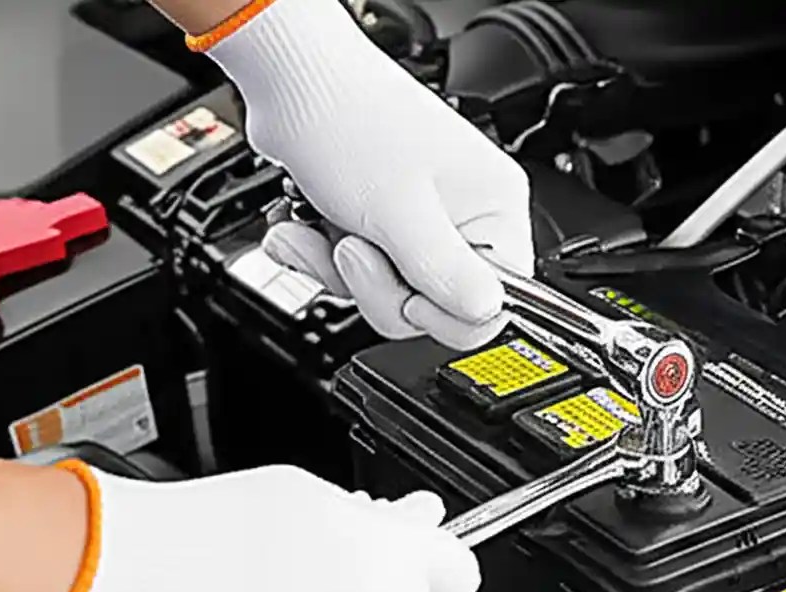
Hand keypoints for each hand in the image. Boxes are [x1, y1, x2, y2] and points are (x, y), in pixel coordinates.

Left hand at [206, 0, 533, 349]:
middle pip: (433, 304)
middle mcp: (465, 216)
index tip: (407, 295)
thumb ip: (444, 274)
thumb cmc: (349, 121)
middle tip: (354, 249)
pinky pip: (358, 272)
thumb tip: (487, 314)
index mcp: (495, 209)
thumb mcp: (399, 213)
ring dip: (338, 270)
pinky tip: (305, 229)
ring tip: (320, 230)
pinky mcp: (379, 223)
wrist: (291, 82)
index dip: (443, 312)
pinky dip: (322, 257)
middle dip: (376, 286)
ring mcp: (420, 221)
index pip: (494, 302)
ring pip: (389, 291)